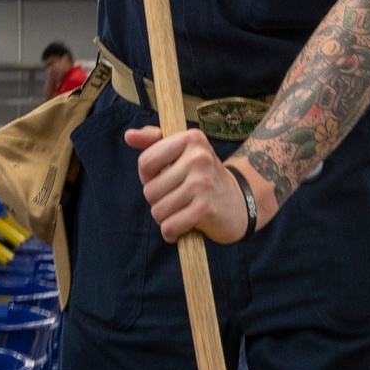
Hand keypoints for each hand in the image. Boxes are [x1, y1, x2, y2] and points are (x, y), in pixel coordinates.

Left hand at [124, 126, 249, 243]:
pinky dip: (172, 233)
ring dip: (166, 218)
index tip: (167, 178)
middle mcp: (198, 157)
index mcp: (191, 139)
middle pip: (149, 190)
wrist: (240, 202)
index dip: (149, 177)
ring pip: (158, 211)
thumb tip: (129, 136)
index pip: (145, 162)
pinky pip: (169, 227)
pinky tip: (184, 226)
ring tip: (183, 211)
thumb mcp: (183, 153)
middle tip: (179, 198)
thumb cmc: (203, 178)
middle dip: (159, 201)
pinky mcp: (205, 209)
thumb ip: (155, 142)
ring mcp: (202, 183)